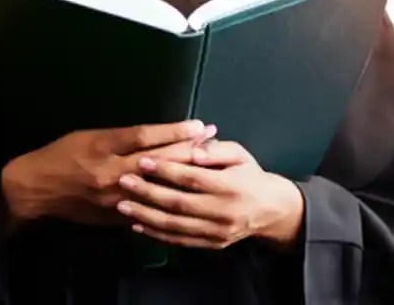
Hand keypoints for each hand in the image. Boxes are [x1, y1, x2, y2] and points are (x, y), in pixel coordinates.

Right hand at [0, 120, 214, 231]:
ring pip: (157, 185)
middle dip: (189, 150)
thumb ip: (119, 139)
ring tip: (208, 164)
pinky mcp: (116, 216)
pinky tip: (185, 192)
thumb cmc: (61, 155)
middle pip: (158, 161)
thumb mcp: (88, 136)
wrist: (37, 189)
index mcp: (102, 146)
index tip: (199, 125)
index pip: (145, 137)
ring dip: (184, 174)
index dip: (174, 131)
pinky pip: (147, 207)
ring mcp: (115, 197)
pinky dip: (167, 197)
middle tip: (213, 140)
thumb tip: (155, 137)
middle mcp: (111, 172)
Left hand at [114, 139, 304, 249]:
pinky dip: (156, 234)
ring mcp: (217, 232)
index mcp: (231, 187)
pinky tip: (137, 224)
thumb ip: (216, 149)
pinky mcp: (211, 244)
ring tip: (123, 205)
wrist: (271, 210)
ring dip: (146, 216)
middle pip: (179, 203)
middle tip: (123, 182)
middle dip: (148, 192)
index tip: (142, 160)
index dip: (166, 169)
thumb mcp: (240, 154)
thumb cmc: (249, 175)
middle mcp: (223, 212)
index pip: (193, 178)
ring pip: (176, 225)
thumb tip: (193, 149)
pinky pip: (180, 240)